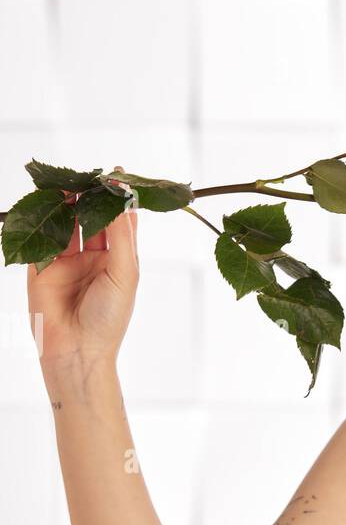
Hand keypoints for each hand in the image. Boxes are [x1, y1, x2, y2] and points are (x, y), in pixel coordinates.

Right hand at [27, 171, 139, 367]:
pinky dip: (46, 218)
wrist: (75, 350)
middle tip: (92, 175)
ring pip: (67, 222)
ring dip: (70, 203)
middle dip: (92, 196)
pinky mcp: (41, 265)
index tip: (120, 174)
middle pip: (92, 217)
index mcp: (118, 261)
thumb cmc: (108, 318)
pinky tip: (53, 201)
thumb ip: (122, 235)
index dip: (120, 199)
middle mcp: (92, 258)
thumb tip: (122, 199)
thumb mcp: (125, 274)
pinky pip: (42, 236)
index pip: (120, 223)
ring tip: (73, 183)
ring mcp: (66, 261)